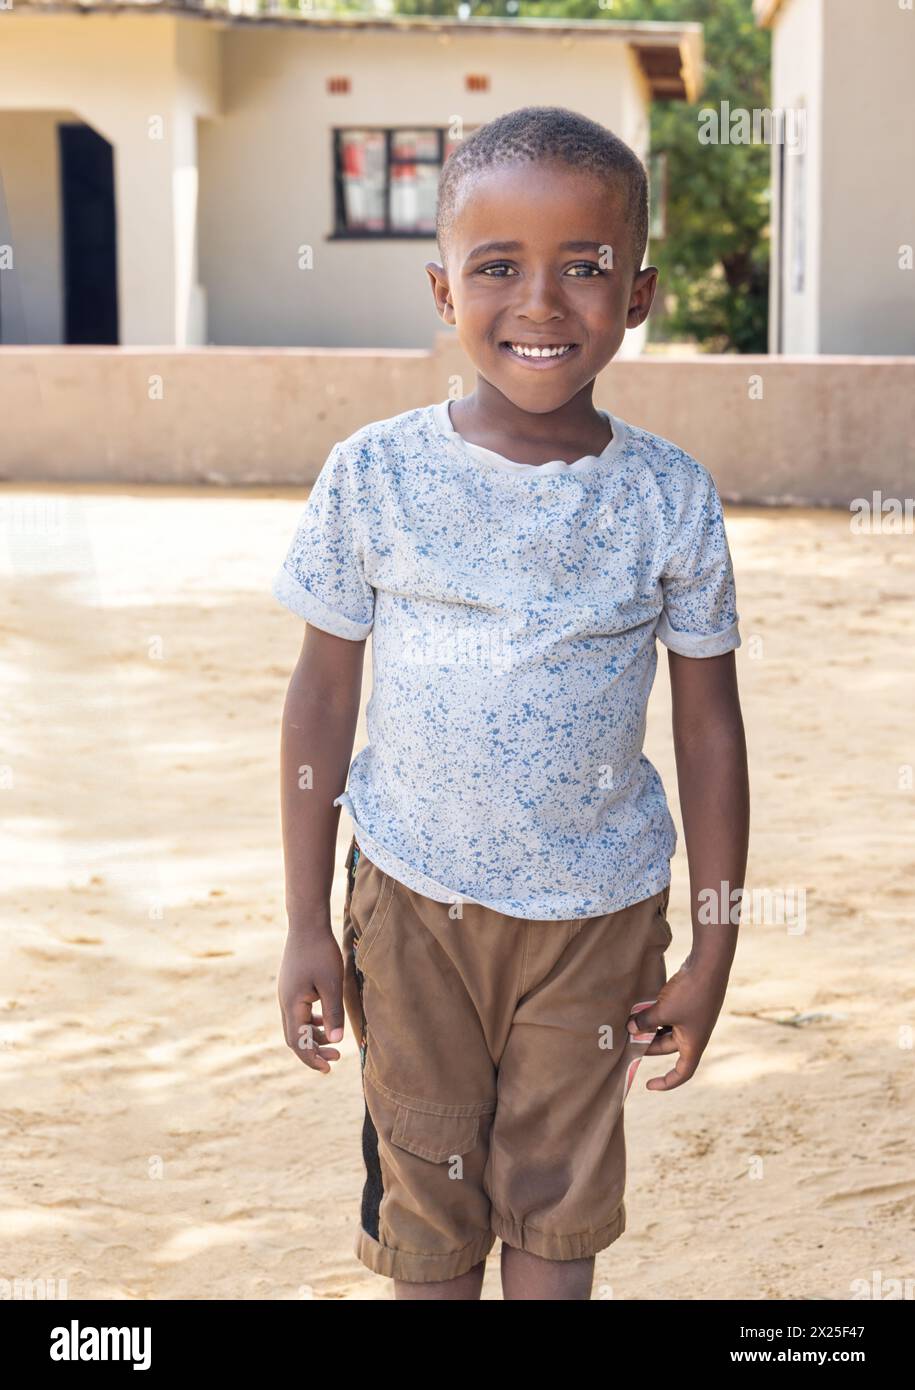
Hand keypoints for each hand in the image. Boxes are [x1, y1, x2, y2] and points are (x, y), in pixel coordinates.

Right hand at [278, 923, 345, 1073]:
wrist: (306, 924)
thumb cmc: (321, 952)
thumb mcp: (332, 984)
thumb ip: (333, 1013)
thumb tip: (335, 1040)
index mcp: (292, 1004)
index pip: (298, 1042)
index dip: (311, 1058)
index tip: (328, 1068)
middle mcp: (284, 1001)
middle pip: (295, 1037)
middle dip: (314, 1051)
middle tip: (335, 1060)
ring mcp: (286, 993)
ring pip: (297, 1024)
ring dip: (313, 1036)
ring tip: (334, 1042)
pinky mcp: (291, 986)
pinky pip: (298, 1012)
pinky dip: (311, 1021)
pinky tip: (326, 1019)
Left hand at [625, 956, 727, 1091]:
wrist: (708, 965)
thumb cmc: (690, 993)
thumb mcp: (663, 1011)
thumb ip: (645, 1022)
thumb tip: (630, 1030)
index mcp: (693, 1044)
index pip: (682, 1072)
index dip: (667, 1083)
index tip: (648, 1085)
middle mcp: (694, 1034)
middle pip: (668, 1048)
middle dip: (647, 1045)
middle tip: (626, 1038)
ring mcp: (692, 1019)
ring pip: (667, 1031)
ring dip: (650, 1028)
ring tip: (631, 1023)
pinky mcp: (688, 1004)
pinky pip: (669, 1017)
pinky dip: (656, 1016)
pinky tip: (641, 1008)